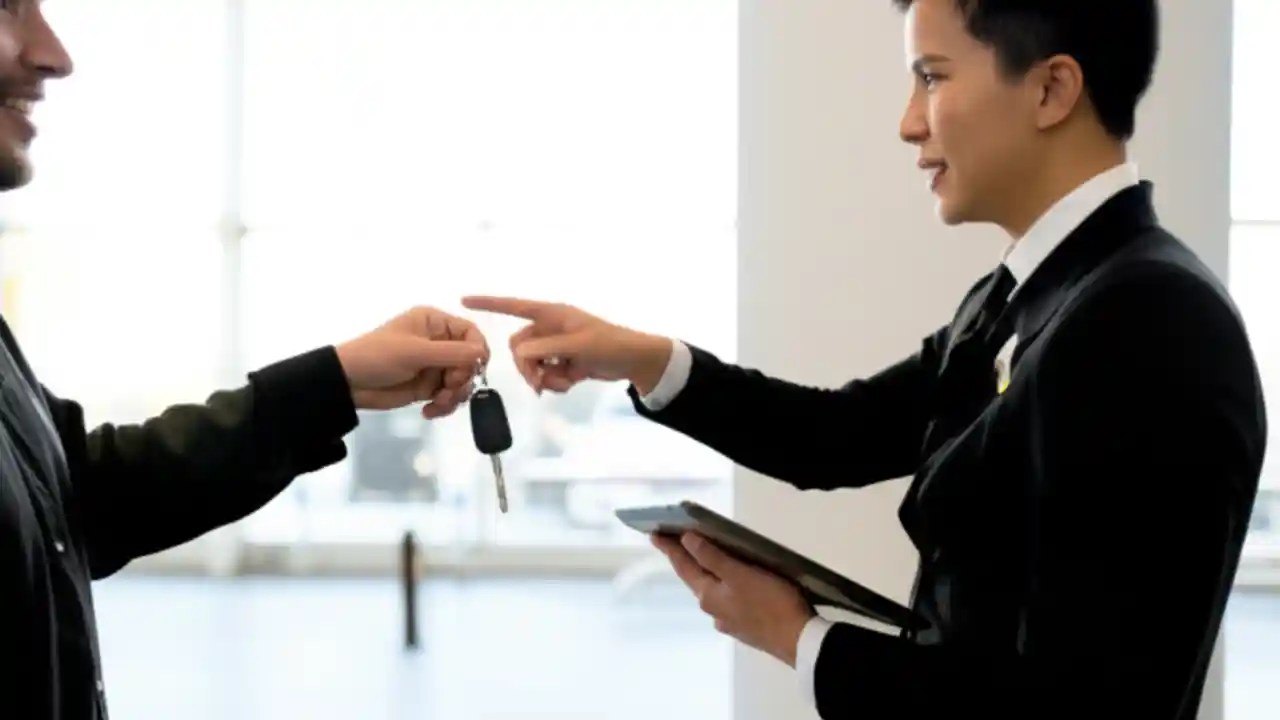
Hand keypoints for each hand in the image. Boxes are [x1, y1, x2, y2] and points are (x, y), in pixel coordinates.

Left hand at [336, 306, 488, 415]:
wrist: (349, 383)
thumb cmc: (379, 356)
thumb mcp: (416, 351)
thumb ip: (453, 353)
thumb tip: (484, 354)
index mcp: (434, 323)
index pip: (471, 333)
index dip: (477, 351)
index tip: (473, 369)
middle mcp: (438, 342)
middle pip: (469, 360)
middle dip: (462, 378)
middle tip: (447, 387)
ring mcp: (434, 366)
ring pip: (462, 381)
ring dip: (454, 395)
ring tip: (437, 403)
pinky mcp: (428, 386)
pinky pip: (449, 396)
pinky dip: (444, 405)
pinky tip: (428, 411)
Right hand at [460, 296, 671, 394]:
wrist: (633, 361)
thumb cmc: (608, 344)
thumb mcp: (576, 346)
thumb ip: (544, 349)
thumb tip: (519, 354)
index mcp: (551, 314)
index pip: (514, 306)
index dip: (489, 303)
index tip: (464, 301)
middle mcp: (550, 328)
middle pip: (520, 348)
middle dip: (527, 367)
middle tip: (540, 383)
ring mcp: (556, 347)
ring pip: (532, 365)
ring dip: (543, 378)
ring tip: (564, 383)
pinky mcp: (564, 363)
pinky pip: (546, 374)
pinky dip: (554, 383)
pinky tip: (571, 383)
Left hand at [652, 532, 815, 666]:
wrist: (799, 641)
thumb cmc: (771, 603)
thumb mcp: (740, 574)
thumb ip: (712, 557)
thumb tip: (686, 541)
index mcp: (709, 596)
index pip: (684, 566)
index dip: (670, 549)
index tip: (654, 535)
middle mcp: (713, 610)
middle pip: (695, 579)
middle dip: (685, 560)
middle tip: (674, 542)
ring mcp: (729, 621)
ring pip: (712, 591)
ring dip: (705, 573)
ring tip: (702, 558)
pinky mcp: (746, 627)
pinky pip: (728, 601)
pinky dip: (723, 586)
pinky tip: (731, 584)